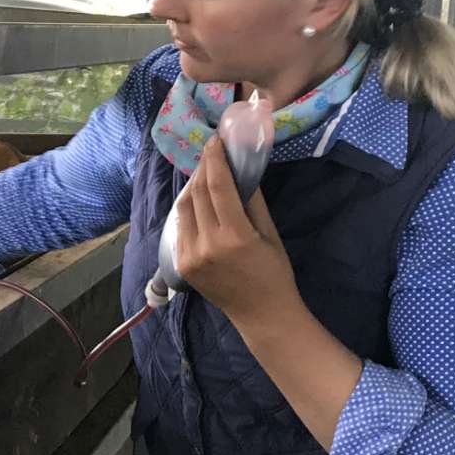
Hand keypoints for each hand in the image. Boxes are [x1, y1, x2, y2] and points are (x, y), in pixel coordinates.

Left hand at [174, 139, 298, 324]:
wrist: (262, 314)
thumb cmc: (274, 272)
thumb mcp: (269, 233)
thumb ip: (252, 200)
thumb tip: (240, 167)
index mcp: (234, 236)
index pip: (217, 187)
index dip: (214, 159)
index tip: (216, 140)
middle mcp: (206, 245)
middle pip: (197, 193)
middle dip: (203, 168)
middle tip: (211, 152)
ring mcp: (190, 256)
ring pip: (185, 207)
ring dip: (193, 185)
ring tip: (205, 171)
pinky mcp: (181, 264)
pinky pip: (181, 226)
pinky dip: (188, 207)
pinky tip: (198, 198)